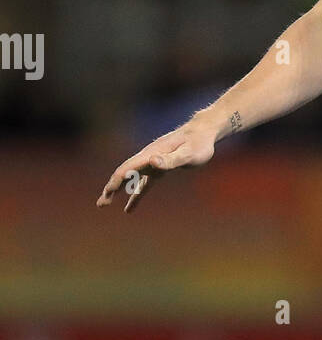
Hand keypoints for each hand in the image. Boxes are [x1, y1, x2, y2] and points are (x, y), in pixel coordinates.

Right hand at [96, 116, 216, 212]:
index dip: (116, 182)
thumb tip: (152, 162)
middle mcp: (148, 158)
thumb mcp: (188, 154)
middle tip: (101, 204)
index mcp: (151, 154)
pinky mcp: (159, 167)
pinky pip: (143, 183)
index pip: (127, 169)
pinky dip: (135, 194)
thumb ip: (171, 160)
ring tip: (105, 203)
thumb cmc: (198, 144)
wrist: (202, 132)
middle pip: (123, 174)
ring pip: (130, 179)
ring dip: (117, 191)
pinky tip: (129, 208)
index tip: (107, 194)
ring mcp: (152, 163)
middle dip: (111, 188)